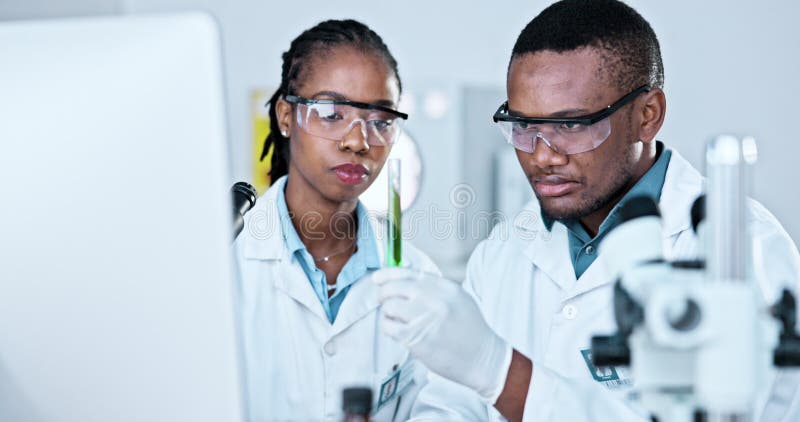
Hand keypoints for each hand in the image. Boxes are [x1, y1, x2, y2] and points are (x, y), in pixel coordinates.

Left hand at [371, 267, 512, 403]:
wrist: (482, 357)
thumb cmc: (471, 331)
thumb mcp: (458, 299)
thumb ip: (434, 289)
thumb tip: (406, 282)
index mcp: (444, 287)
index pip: (408, 273)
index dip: (388, 274)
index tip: (378, 278)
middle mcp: (434, 299)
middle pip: (393, 288)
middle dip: (384, 294)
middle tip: (385, 301)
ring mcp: (424, 318)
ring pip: (389, 306)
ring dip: (387, 313)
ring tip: (395, 319)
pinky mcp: (416, 338)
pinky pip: (389, 327)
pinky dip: (388, 327)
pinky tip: (396, 330)